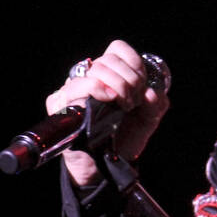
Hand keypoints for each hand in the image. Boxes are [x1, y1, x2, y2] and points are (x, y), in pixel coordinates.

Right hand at [45, 39, 169, 185]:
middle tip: (134, 103)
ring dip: (118, 86)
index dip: (134, 65)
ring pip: (96, 71)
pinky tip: (107, 100)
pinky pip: (76, 86)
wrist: (107, 166)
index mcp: (109, 74)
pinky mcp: (60, 103)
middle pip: (109, 60)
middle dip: (130, 81)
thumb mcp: (148, 120)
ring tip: (123, 107)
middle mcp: (89, 77)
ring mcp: (72, 89)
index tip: (142, 88)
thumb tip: (151, 93)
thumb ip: (156, 104)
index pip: (118, 49)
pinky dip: (95, 89)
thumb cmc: (124, 139)